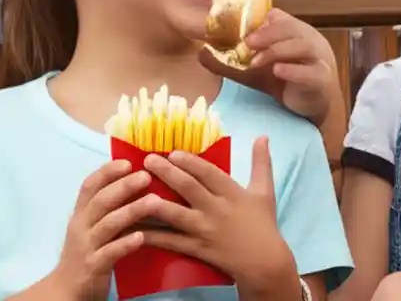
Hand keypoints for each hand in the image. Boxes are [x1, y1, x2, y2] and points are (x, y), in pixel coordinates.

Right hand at [48, 160, 151, 300]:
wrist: (66, 290)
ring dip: (132, 211)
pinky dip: (125, 243)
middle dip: (124, 186)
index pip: (89, 186)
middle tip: (147, 175)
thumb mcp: (90, 227)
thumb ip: (106, 208)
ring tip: (154, 201)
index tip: (127, 161)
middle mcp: (81, 226)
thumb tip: (134, 182)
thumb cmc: (86, 253)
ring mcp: (86, 247)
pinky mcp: (93, 267)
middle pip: (101, 201)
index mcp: (81, 214)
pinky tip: (141, 237)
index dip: (107, 172)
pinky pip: (110, 253)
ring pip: (108, 224)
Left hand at [136, 137, 298, 295]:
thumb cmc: (264, 224)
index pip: (209, 173)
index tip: (173, 152)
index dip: (190, 162)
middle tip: (147, 160)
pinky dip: (153, 236)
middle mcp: (216, 210)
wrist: (264, 263)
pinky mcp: (196, 249)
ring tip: (136, 193)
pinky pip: (171, 241)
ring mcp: (204, 231)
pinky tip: (135, 229)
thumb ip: (261, 163)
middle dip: (167, 173)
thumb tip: (263, 136)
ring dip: (156, 204)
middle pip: (189, 188)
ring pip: (176, 215)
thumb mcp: (265, 191)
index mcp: (232, 193)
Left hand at [199, 9, 337, 123]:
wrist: (311, 105)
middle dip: (268, 34)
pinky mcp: (321, 80)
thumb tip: (200, 52)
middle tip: (247, 44)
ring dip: (277, 51)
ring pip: (303, 47)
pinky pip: (311, 72)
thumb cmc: (284, 81)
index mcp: (293, 32)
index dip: (260, 23)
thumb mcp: (253, 70)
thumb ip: (230, 62)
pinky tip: (278, 72)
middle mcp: (308, 40)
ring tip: (255, 62)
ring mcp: (318, 59)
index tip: (240, 32)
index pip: (279, 18)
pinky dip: (294, 71)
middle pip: (292, 29)